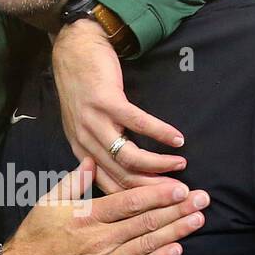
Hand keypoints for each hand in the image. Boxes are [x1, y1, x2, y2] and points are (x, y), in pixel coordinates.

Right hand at [3, 157, 205, 254]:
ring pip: (148, 244)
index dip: (159, 194)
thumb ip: (74, 181)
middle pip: (147, 222)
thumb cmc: (35, 236)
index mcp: (89, 216)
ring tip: (198, 220)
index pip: (131, 202)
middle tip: (203, 200)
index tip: (181, 188)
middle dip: (178, 209)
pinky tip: (178, 250)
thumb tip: (93, 160)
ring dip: (176, 231)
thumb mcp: (49, 202)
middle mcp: (102, 238)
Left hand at [52, 21, 185, 193]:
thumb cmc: (84, 87)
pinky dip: (160, 132)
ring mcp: (94, 121)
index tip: (161, 204)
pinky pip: (138, 123)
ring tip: (180, 164)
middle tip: (178, 193)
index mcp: (80, 150)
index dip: (136, 198)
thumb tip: (126, 172)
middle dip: (152, 188)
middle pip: (122, 176)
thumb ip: (98, 149)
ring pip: (129, 156)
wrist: (74, 50)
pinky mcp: (106, 101)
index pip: (110, 184)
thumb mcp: (84, 124)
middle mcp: (84, 140)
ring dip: (158, 164)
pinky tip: (177, 138)